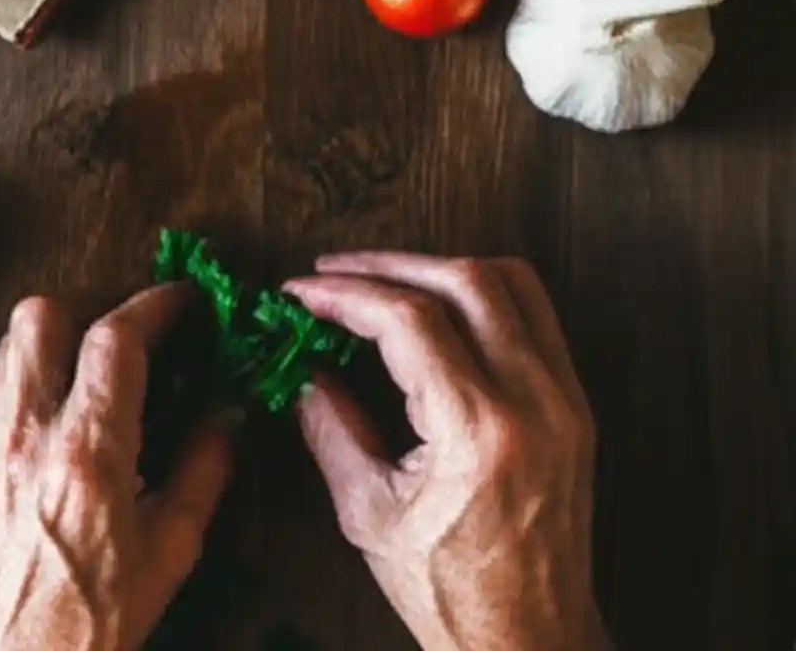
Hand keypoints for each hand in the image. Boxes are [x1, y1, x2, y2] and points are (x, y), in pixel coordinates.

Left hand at [0, 285, 231, 650]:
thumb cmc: (102, 614)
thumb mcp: (173, 547)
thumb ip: (203, 469)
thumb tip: (226, 415)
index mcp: (91, 450)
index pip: (117, 338)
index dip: (155, 304)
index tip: (181, 300)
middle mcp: (30, 432)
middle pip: (44, 315)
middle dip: (93, 307)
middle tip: (127, 333)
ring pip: (3, 341)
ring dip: (48, 337)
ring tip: (82, 364)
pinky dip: (4, 374)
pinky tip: (33, 401)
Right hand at [286, 253, 608, 650]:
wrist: (529, 637)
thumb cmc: (449, 591)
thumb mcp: (367, 513)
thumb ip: (331, 428)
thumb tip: (301, 369)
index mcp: (478, 431)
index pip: (410, 320)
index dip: (347, 294)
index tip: (303, 292)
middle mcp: (534, 402)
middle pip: (466, 281)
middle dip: (389, 264)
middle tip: (334, 271)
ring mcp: (565, 399)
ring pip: (512, 283)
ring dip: (440, 267)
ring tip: (383, 277)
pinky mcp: (575, 405)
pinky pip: (534, 316)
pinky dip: (481, 294)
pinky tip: (437, 307)